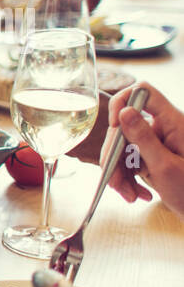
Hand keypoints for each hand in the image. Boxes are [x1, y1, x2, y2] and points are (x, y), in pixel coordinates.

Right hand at [100, 82, 183, 216]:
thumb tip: (124, 112)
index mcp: (172, 122)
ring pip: (121, 147)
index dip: (122, 102)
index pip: (142, 92)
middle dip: (114, 156)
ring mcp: (155, 142)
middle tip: (114, 181)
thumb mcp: (165, 166)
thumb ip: (143, 137)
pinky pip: (127, 160)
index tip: (114, 126)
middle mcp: (162, 128)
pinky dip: (126, 179)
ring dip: (118, 173)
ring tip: (130, 195)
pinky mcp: (149, 156)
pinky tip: (136, 194)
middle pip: (123, 127)